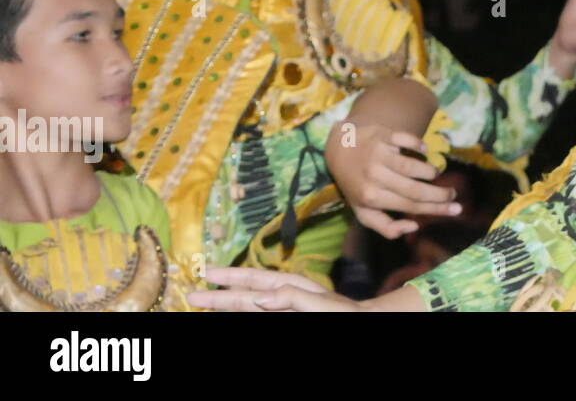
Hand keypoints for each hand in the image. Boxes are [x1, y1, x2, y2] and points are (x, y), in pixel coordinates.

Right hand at [188, 267, 360, 311]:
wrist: (360, 323)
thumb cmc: (342, 313)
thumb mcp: (317, 302)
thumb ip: (289, 297)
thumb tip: (257, 299)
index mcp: (289, 287)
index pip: (252, 281)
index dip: (228, 279)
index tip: (205, 275)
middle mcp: (282, 299)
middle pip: (244, 296)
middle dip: (218, 296)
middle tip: (192, 295)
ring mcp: (282, 311)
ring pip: (248, 308)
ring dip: (227, 306)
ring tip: (206, 302)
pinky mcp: (285, 319)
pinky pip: (260, 317)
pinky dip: (246, 313)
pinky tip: (235, 312)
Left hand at [325, 124, 460, 238]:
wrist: (339, 149)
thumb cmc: (356, 183)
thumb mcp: (363, 211)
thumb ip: (386, 227)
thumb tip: (414, 226)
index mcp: (372, 198)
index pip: (410, 205)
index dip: (435, 208)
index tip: (455, 209)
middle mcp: (375, 177)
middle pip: (414, 189)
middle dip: (439, 194)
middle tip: (453, 194)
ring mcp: (379, 155)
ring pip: (413, 166)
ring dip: (430, 171)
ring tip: (435, 174)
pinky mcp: (383, 135)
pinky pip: (406, 139)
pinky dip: (419, 145)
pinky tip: (424, 151)